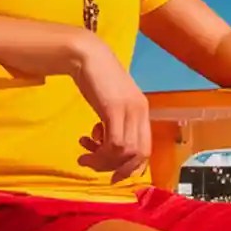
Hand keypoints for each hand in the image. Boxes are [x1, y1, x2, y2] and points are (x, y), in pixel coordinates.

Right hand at [68, 37, 150, 182]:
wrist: (86, 55)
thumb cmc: (96, 78)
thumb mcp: (110, 103)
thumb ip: (114, 122)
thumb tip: (109, 148)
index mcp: (142, 111)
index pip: (146, 149)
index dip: (131, 168)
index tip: (113, 175)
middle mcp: (140, 112)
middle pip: (138, 154)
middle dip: (116, 167)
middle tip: (94, 165)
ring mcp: (129, 110)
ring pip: (125, 151)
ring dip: (103, 160)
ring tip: (85, 154)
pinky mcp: (114, 108)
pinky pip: (114, 142)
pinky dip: (99, 151)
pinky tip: (85, 141)